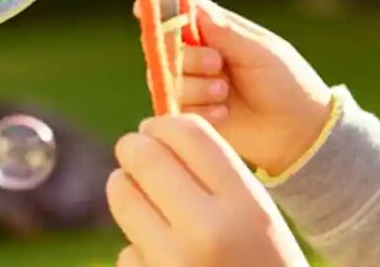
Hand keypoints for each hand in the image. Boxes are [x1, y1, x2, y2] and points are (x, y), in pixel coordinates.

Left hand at [108, 115, 308, 266]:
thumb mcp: (256, 218)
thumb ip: (214, 176)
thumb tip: (150, 132)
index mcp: (246, 205)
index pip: (187, 132)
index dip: (163, 125)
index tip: (156, 131)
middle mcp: (208, 232)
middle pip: (143, 156)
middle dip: (134, 151)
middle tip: (137, 157)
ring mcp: (173, 264)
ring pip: (123, 195)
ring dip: (128, 193)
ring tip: (149, 205)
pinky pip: (127, 251)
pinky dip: (139, 252)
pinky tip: (165, 263)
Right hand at [138, 0, 332, 174]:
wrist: (297, 131)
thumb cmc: (286, 82)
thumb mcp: (260, 51)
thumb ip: (225, 31)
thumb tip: (193, 7)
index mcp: (212, 31)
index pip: (176, 13)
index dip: (157, 7)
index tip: (141, 8)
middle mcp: (195, 55)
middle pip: (162, 46)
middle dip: (187, 56)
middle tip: (217, 64)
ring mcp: (190, 85)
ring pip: (166, 79)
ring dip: (196, 86)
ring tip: (225, 94)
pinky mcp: (189, 114)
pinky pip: (174, 108)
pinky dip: (198, 110)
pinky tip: (223, 114)